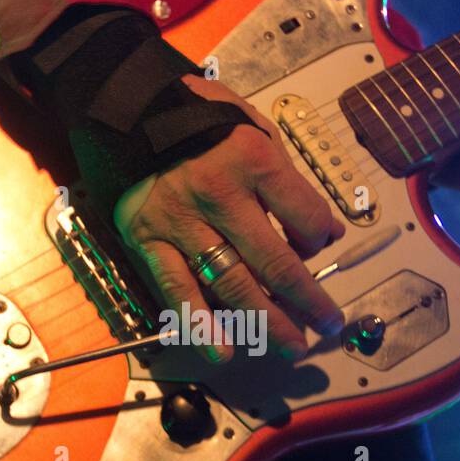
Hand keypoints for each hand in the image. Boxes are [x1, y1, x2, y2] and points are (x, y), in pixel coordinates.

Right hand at [113, 75, 346, 362]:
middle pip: (275, 262)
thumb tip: (325, 232)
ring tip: (292, 344)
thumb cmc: (201, 119)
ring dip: (266, 322)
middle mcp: (220, 196)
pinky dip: (200, 324)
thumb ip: (288, 181)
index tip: (321, 246)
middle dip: (308, 300)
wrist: (130, 108)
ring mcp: (183, 223)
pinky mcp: (150, 240)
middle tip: (328, 325)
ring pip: (232, 284)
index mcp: (254, 161)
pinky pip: (177, 288)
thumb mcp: (255, 129)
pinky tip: (222, 351)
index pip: (303, 217)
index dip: (321, 238)